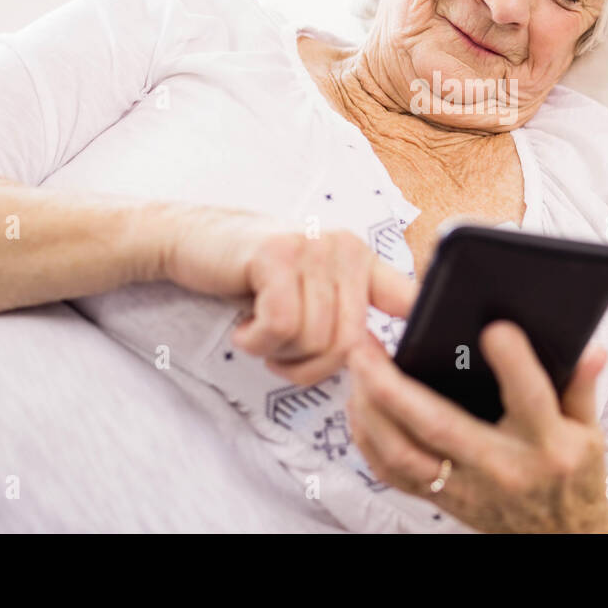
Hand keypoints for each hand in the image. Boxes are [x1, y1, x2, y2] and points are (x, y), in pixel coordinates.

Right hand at [157, 204, 417, 386]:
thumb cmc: (250, 277)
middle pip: (349, 344)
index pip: (410, 299)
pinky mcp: (276, 255)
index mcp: (361, 260)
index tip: (408, 367)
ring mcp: (312, 247)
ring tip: (259, 332)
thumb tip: (380, 361)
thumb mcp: (308, 287)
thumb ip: (346, 312)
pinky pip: (281, 327)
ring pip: (315, 340)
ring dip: (278, 355)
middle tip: (279, 353)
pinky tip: (243, 327)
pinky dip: (256, 342)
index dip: (417, 336)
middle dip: (310, 367)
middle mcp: (346, 248)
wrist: (190, 240)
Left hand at [346, 320, 607, 532]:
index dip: (513, 361)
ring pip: (405, 454)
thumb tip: (591, 347)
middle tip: (365, 346)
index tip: (492, 327)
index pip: (530, 397)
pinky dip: (368, 441)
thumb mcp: (590, 430)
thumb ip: (582, 385)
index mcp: (548, 444)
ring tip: (356, 368)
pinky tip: (358, 408)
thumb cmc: (575, 476)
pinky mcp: (445, 501)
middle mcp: (503, 467)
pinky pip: (395, 475)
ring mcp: (468, 489)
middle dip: (394, 386)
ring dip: (371, 411)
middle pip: (440, 426)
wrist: (564, 539)